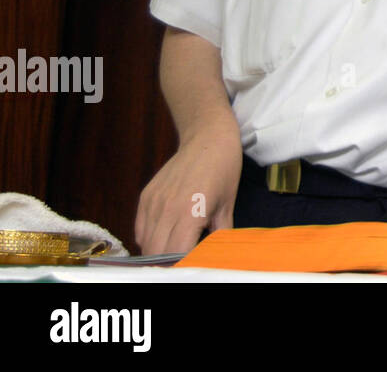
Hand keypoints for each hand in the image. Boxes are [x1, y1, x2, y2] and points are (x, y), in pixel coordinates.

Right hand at [134, 125, 241, 254]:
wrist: (207, 137)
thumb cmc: (223, 169)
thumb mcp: (228, 205)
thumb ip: (220, 234)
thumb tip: (217, 255)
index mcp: (190, 212)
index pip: (175, 254)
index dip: (181, 266)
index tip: (189, 268)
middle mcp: (166, 209)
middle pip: (156, 253)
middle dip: (167, 264)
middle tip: (181, 264)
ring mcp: (152, 202)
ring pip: (145, 243)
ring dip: (157, 253)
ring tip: (173, 252)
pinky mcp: (145, 197)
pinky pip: (140, 229)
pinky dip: (149, 239)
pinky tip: (164, 237)